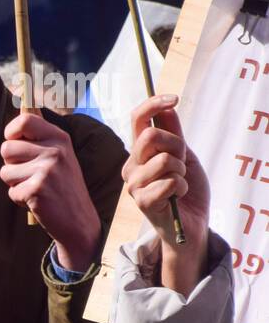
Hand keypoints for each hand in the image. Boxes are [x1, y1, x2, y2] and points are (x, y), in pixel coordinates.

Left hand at [0, 112, 101, 270]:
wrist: (79, 221)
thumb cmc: (63, 187)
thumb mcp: (59, 155)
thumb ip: (39, 138)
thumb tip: (19, 113)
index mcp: (59, 138)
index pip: (24, 121)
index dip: (11, 132)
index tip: (14, 141)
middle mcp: (54, 151)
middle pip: (6, 149)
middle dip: (11, 165)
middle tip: (31, 174)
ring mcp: (46, 170)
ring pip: (5, 172)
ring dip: (15, 183)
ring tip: (36, 187)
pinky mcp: (37, 190)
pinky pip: (11, 191)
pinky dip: (19, 199)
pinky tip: (37, 200)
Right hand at [123, 94, 209, 295]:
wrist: (190, 224)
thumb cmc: (186, 190)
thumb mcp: (184, 155)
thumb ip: (173, 133)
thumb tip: (167, 107)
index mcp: (138, 152)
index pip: (137, 119)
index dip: (152, 104)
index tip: (174, 98)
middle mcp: (131, 165)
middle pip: (151, 136)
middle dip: (177, 146)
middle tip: (181, 163)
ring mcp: (133, 184)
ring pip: (164, 160)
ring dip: (181, 171)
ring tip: (179, 183)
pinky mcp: (142, 202)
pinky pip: (170, 182)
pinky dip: (182, 188)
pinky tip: (176, 198)